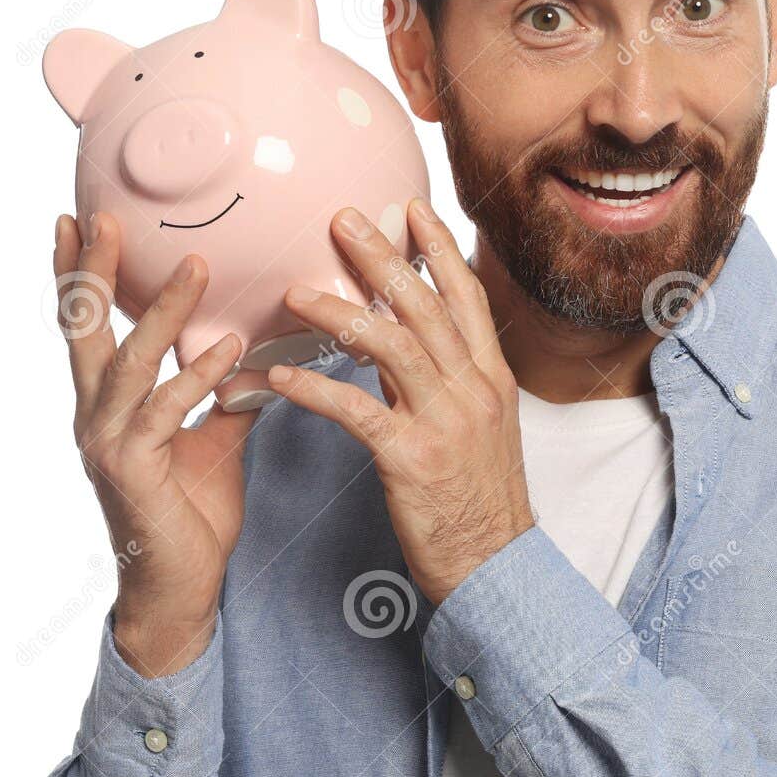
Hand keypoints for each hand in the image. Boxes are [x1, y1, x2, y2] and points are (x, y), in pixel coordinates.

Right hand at [55, 211, 258, 676]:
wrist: (181, 588)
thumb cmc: (191, 517)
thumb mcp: (212, 443)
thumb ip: (221, 397)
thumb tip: (249, 352)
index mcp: (107, 406)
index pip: (88, 328)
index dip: (79, 276)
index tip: (75, 221)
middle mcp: (96, 416)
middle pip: (87, 330)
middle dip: (94, 271)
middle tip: (104, 215)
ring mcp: (108, 441)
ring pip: (132, 361)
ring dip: (166, 310)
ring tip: (196, 265)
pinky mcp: (133, 469)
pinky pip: (166, 410)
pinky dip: (197, 376)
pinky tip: (227, 349)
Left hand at [266, 198, 534, 606]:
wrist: (496, 569)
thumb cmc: (481, 504)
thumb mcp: (481, 431)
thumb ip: (448, 383)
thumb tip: (411, 344)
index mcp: (491, 380)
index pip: (466, 298)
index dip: (439, 249)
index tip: (411, 207)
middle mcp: (473, 391)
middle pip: (425, 307)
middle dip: (382, 258)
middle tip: (341, 218)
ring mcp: (445, 423)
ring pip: (392, 347)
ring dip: (340, 312)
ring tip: (295, 291)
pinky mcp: (412, 460)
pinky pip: (357, 412)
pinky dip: (317, 388)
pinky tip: (280, 376)